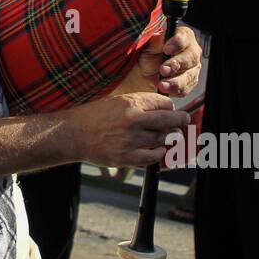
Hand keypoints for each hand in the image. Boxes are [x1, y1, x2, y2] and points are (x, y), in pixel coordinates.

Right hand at [66, 92, 189, 168]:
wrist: (73, 134)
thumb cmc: (94, 116)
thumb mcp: (116, 101)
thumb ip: (139, 105)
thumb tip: (163, 108)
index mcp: (130, 103)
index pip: (163, 103)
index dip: (170, 107)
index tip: (172, 110)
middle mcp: (132, 120)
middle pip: (169, 120)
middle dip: (180, 120)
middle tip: (184, 121)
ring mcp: (130, 140)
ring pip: (163, 139)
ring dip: (170, 138)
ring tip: (171, 137)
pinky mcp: (126, 157)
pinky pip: (153, 157)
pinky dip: (160, 154)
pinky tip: (160, 150)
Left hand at [111, 24, 201, 97]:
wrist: (141, 74)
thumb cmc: (147, 54)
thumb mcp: (148, 45)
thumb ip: (156, 40)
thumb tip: (160, 36)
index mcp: (182, 37)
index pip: (185, 37)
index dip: (177, 43)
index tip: (166, 49)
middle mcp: (191, 52)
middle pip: (191, 58)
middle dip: (176, 64)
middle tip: (163, 70)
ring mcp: (192, 69)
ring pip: (189, 76)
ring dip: (175, 82)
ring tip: (161, 85)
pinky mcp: (188, 84)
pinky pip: (185, 89)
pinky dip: (174, 91)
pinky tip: (165, 90)